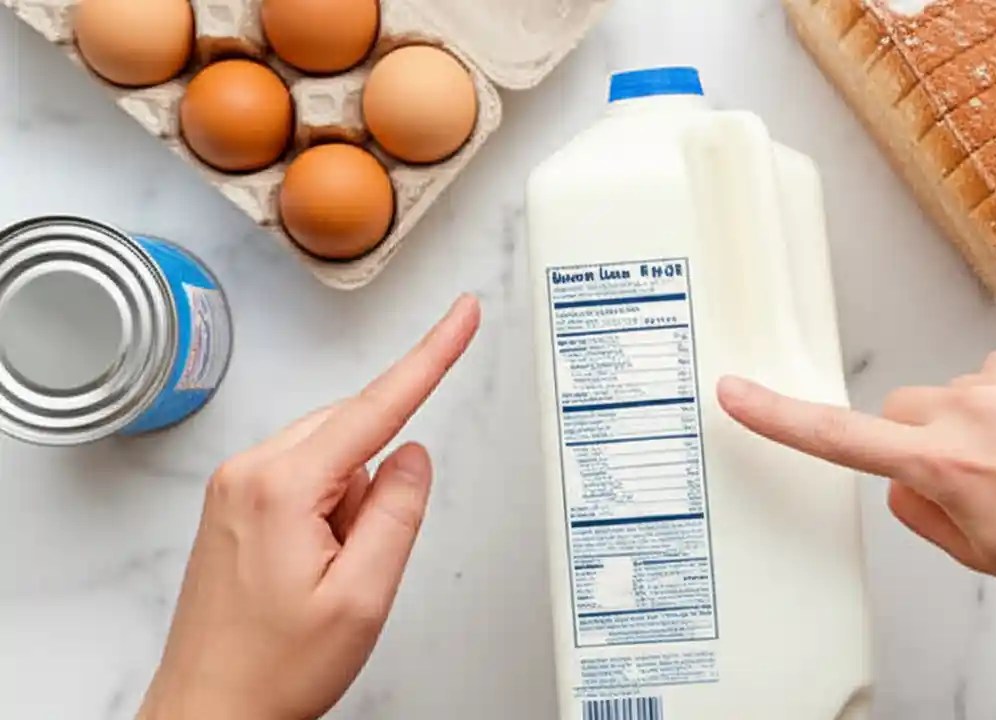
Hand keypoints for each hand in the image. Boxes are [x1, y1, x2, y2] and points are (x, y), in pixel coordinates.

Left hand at [137, 296, 480, 719]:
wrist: (210, 713)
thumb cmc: (273, 670)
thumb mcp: (363, 596)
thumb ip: (398, 513)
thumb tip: (414, 454)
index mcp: (282, 487)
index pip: (377, 407)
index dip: (431, 356)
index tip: (460, 316)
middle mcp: (250, 472)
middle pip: (353, 434)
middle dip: (373, 488)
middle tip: (359, 560)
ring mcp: (236, 486)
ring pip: (332, 458)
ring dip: (349, 506)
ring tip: (327, 574)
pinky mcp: (235, 502)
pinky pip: (306, 479)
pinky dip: (327, 512)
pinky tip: (310, 567)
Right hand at [718, 349, 995, 619]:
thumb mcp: (984, 556)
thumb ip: (920, 512)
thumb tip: (899, 480)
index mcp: (948, 465)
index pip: (840, 438)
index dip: (778, 416)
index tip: (737, 394)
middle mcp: (973, 410)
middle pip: (900, 411)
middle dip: (916, 441)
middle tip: (969, 481)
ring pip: (951, 395)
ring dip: (970, 424)